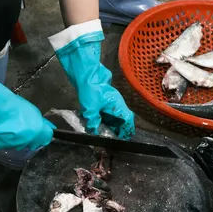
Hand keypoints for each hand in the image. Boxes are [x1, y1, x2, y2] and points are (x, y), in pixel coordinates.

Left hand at [49, 20, 134, 138]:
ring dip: (109, 125)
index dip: (127, 130)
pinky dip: (103, 119)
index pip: (128, 120)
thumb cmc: (91, 88)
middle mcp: (116, 103)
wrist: (85, 73)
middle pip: (121, 120)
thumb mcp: (90, 107)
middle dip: (118, 130)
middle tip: (111, 138)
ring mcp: (110, 101)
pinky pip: (106, 112)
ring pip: (113, 116)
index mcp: (118, 105)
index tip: (123, 138)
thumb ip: (93, 121)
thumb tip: (94, 130)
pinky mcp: (102, 99)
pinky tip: (96, 123)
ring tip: (103, 133)